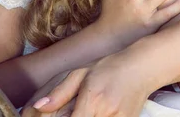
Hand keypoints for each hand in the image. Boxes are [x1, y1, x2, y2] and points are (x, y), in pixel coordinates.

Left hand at [23, 52, 149, 116]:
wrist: (142, 68)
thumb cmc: (109, 68)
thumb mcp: (82, 72)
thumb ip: (60, 92)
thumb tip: (37, 107)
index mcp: (92, 98)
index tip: (59, 115)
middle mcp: (106, 113)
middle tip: (78, 107)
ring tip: (90, 108)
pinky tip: (98, 112)